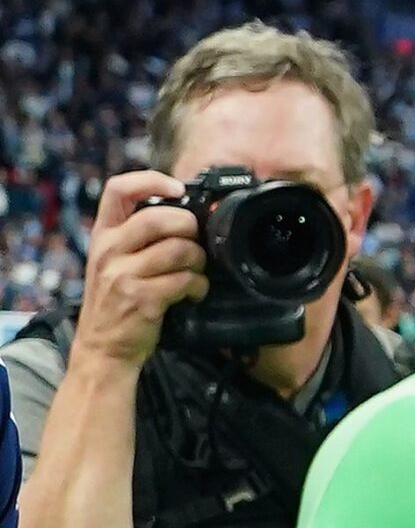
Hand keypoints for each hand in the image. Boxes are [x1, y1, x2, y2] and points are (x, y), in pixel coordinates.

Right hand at [70, 171, 206, 370]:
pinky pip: (184, 280)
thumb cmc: (117, 301)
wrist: (102, 348)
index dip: (152, 180)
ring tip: (196, 272)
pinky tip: (193, 293)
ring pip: (179, 249)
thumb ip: (139, 237)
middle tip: (197, 242)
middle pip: (159, 217)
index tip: (178, 188)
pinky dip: (198, 286)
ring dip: (199, 260)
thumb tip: (186, 214)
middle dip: (190, 227)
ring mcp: (122, 275)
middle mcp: (109, 250)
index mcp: (104, 235)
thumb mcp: (114, 261)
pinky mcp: (141, 298)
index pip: (118, 189)